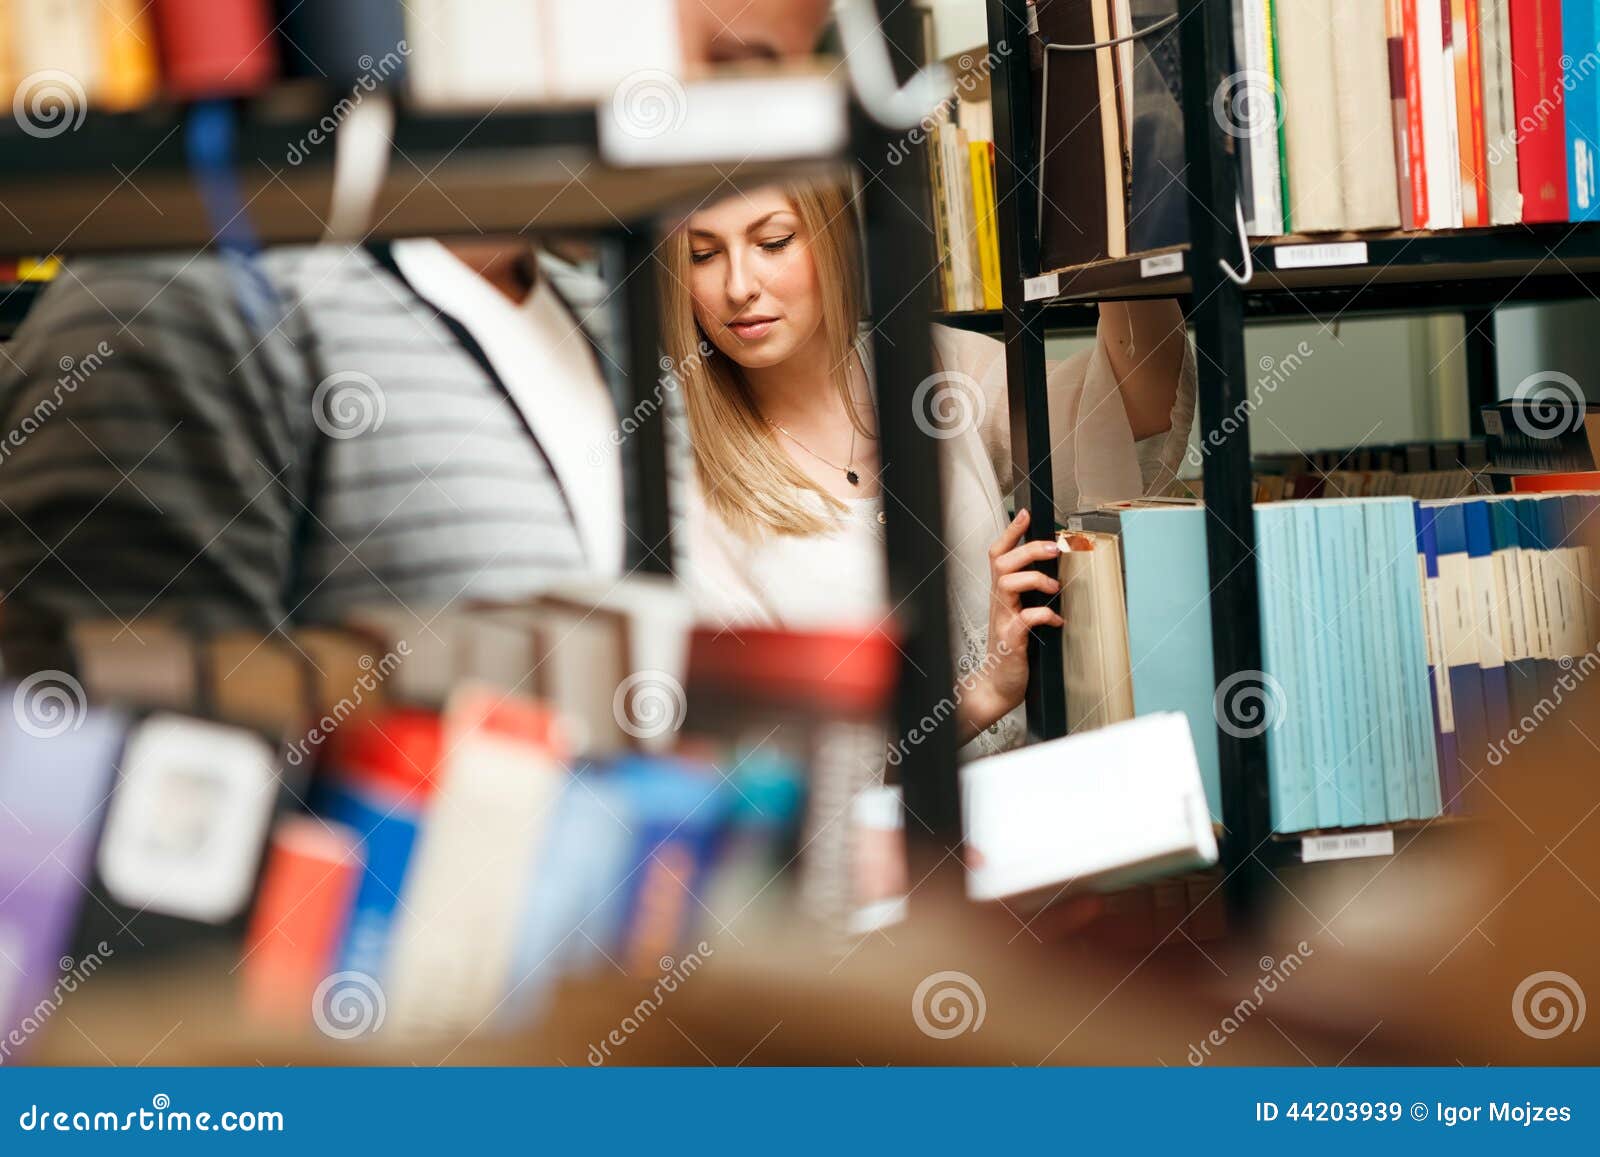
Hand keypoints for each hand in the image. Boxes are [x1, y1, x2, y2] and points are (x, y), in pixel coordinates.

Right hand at [958, 508, 1063, 740]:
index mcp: (1000, 595)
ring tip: (1055, 588)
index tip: (1026, 514)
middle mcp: (998, 603)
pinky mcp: (1010, 641)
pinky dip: (1044, 616)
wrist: (997, 686)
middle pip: (1003, 562)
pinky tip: (1057, 621)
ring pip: (1009, 584)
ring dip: (1035, 579)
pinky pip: (1024, 621)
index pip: (997, 555)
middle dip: (1029, 549)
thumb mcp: (1017, 615)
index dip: (1011, 532)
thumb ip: (1029, 595)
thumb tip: (1053, 574)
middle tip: (1054, 548)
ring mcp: (1002, 621)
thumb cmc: (1011, 650)